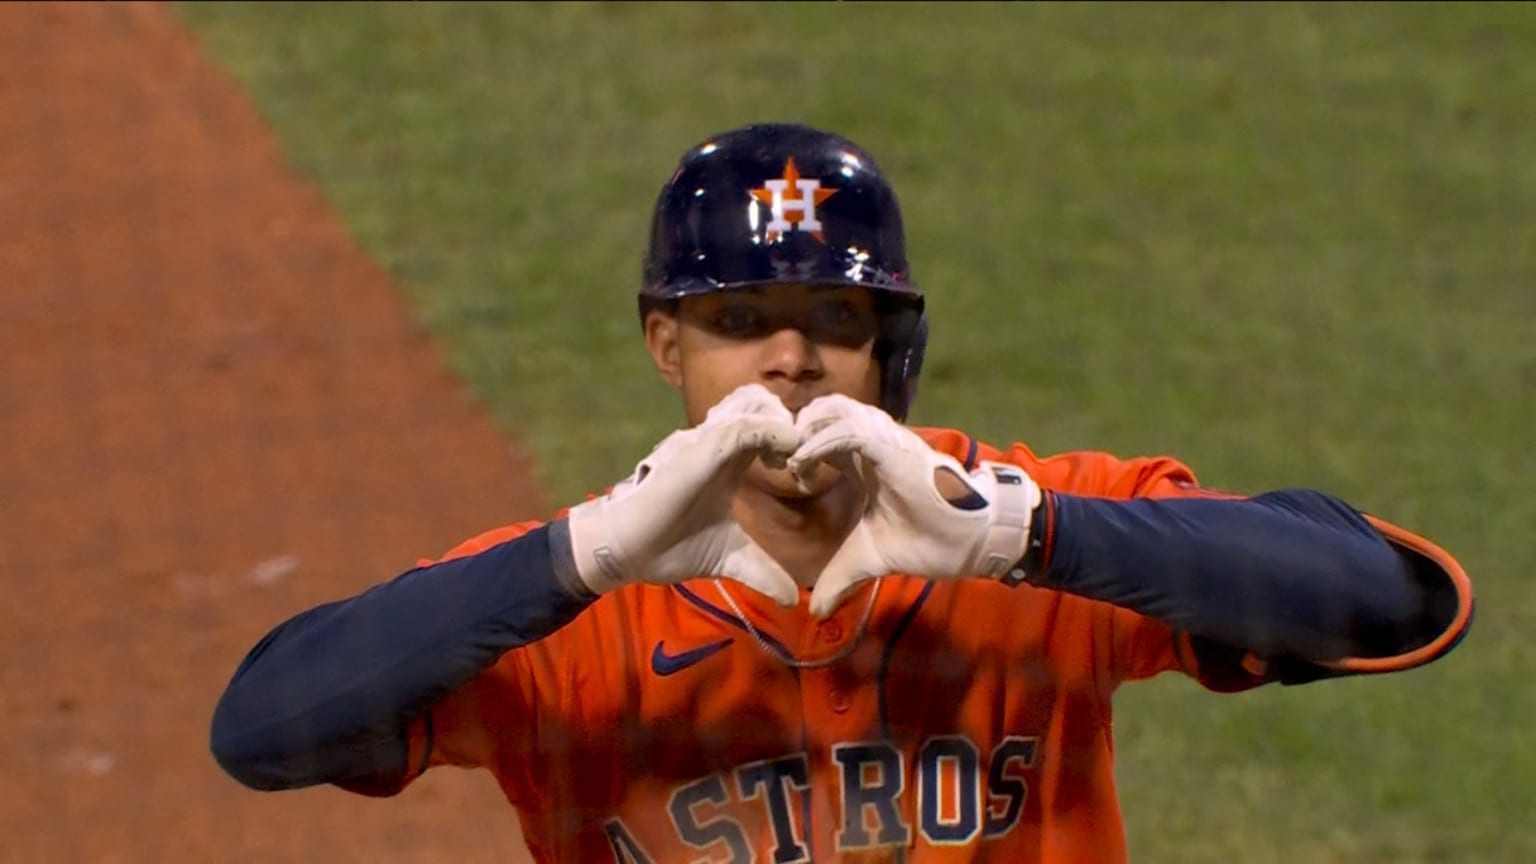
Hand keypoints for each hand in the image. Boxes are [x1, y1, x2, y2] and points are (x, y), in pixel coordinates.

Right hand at [564, 384, 800, 605]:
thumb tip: (792, 600)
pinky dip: (773, 436)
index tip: (807, 476)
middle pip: (765, 404)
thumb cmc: (670, 547)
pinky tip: (786, 460)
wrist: (628, 551)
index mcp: (730, 461)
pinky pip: (744, 428)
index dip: (795, 442)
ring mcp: (708, 442)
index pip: (769, 427)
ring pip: (756, 407)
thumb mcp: (731, 559)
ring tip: (792, 462)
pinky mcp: (701, 449)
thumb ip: (762, 571)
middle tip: (803, 464)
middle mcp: (720, 443)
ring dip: (784, 428)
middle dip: (793, 424)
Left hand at [788, 395, 1041, 617]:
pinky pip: (850, 432)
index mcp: (865, 459)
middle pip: (825, 409)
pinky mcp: (894, 450)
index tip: (779, 470)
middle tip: (779, 459)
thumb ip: (839, 576)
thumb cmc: (928, 540)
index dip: (797, 443)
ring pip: (836, 410)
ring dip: (806, 431)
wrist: (969, 542)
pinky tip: (802, 466)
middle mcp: (873, 442)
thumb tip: (814, 611)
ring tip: (792, 464)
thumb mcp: (869, 558)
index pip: (823, 430)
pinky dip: (821, 443)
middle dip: (797, 427)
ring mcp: (886, 441)